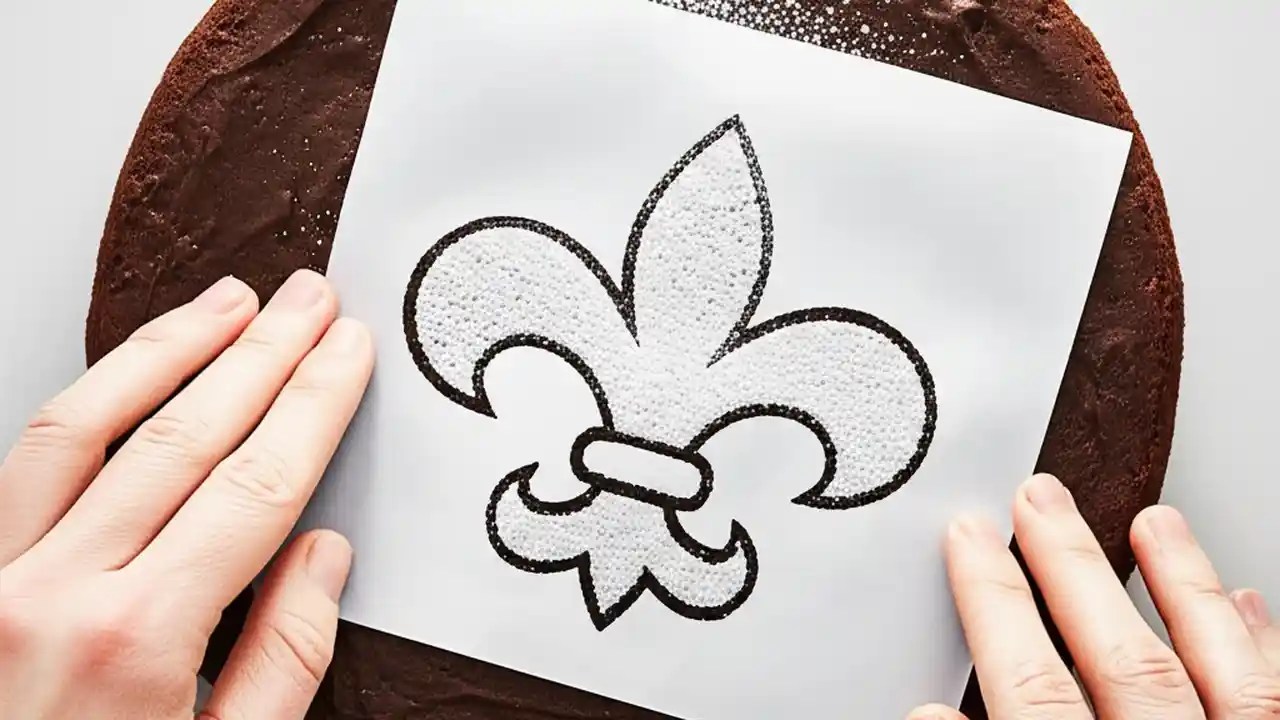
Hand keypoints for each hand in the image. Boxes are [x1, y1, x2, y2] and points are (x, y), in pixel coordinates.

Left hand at [0, 270, 373, 719]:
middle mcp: (55, 594)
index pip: (256, 485)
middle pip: (185, 438)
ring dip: (169, 351)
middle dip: (261, 355)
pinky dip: (89, 401)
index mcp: (139, 642)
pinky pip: (27, 461)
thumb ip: (282, 663)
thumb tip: (323, 558)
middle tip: (309, 301)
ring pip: (88, 427)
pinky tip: (130, 372)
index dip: (312, 406)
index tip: (345, 353)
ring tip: (228, 304)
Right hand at [909, 474, 1279, 718]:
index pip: (1031, 688)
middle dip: (1074, 567)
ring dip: (1187, 587)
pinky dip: (1265, 647)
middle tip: (1040, 499)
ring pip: (1221, 672)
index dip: (993, 604)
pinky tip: (1251, 606)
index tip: (968, 542)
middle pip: (1124, 660)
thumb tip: (927, 715)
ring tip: (1157, 522)